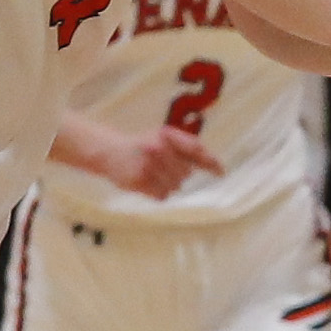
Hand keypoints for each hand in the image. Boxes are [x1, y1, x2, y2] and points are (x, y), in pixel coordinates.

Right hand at [89, 125, 218, 200]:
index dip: (210, 162)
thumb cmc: (141, 146)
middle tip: (160, 168)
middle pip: (185, 173)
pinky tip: (146, 182)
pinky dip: (157, 192)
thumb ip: (187, 149)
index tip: (221, 172)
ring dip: (167, 184)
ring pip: (174, 186)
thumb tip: (217, 167)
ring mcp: (149, 165)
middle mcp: (159, 148)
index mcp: (167, 135)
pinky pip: (162, 195)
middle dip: (177, 174)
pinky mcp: (140, 180)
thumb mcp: (162, 139)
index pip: (195, 149)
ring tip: (151, 174)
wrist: (109, 151)